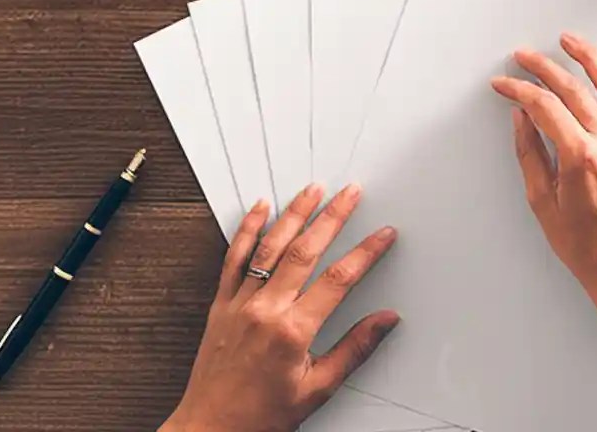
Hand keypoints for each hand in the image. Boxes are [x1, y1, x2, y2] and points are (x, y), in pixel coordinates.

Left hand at [162, 184, 398, 431]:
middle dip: (333, 217)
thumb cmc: (262, 415)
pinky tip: (260, 208)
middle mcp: (265, 310)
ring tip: (313, 189)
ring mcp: (240, 303)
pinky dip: (246, 230)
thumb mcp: (319, 389)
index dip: (365, 253)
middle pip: (306, 250)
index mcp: (293, 331)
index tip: (383, 235)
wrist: (211, 428)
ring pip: (270, 246)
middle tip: (352, 193)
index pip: (339, 280)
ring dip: (294, 214)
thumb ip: (355, 349)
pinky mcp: (221, 304)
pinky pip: (234, 258)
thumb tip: (385, 321)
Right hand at [490, 33, 596, 301]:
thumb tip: (522, 119)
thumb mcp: (542, 203)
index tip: (504, 85)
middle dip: (543, 68)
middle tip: (524, 57)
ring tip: (571, 41)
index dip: (519, 90)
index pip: (543, 107)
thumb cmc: (584, 247)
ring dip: (591, 58)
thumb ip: (530, 154)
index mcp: (579, 157)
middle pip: (573, 90)